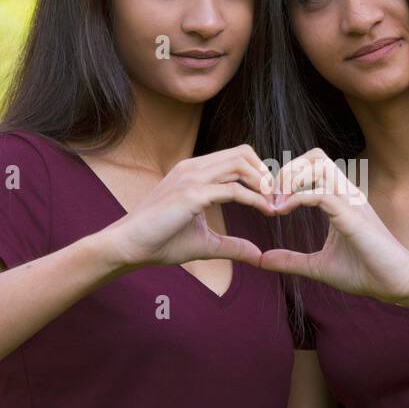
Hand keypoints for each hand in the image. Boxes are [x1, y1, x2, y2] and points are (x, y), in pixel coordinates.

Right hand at [104, 145, 275, 269]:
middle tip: (279, 198)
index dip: (259, 173)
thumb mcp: (205, 243)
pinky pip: (233, 190)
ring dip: (264, 183)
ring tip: (275, 204)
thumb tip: (257, 254)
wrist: (128, 245)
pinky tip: (266, 211)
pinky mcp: (191, 194)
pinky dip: (255, 199)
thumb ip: (231, 245)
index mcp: (194, 171)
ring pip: (240, 164)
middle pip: (243, 153)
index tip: (273, 196)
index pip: (236, 157)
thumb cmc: (160, 241)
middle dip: (267, 173)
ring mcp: (192, 177)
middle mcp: (193, 167)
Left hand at [261, 148, 408, 301]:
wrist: (395, 284)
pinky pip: (322, 192)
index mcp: (341, 200)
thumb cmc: (364, 273)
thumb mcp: (317, 266)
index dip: (288, 175)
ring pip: (319, 165)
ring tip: (276, 203)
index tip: (270, 201)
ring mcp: (351, 201)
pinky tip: (282, 212)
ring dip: (291, 178)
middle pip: (315, 156)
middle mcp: (347, 194)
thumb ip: (290, 260)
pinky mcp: (352, 216)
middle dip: (288, 169)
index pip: (313, 166)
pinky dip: (298, 197)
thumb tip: (262, 260)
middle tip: (271, 196)